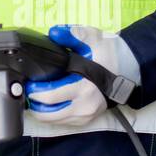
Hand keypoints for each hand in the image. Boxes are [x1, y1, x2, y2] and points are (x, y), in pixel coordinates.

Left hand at [25, 24, 141, 125]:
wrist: (128, 68)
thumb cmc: (107, 53)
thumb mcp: (91, 38)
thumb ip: (72, 34)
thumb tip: (53, 33)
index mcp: (84, 86)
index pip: (51, 96)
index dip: (35, 92)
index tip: (28, 84)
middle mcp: (85, 105)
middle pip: (49, 113)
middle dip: (34, 105)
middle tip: (27, 92)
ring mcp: (87, 115)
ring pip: (56, 121)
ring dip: (41, 112)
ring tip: (33, 99)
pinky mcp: (88, 120)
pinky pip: (65, 122)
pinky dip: (52, 116)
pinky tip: (46, 105)